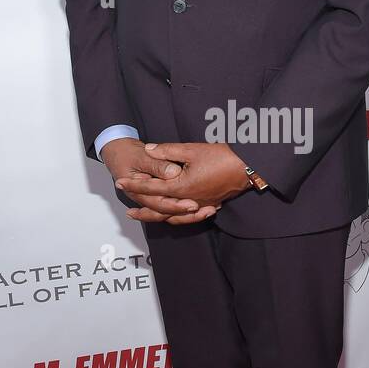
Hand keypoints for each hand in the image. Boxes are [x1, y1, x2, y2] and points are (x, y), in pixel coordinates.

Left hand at [116, 141, 249, 223]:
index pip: (151, 189)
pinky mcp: (209, 205)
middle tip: (128, 212)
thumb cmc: (222, 157)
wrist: (248, 167)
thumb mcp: (192, 150)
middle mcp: (189, 201)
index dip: (134, 186)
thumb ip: (168, 151)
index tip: (120, 184)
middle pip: (160, 210)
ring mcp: (200, 206)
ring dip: (158, 217)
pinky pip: (188, 217)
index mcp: (181, 187)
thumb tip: (149, 149)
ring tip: (147, 217)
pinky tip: (173, 216)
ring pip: (174, 217)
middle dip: (143, 210)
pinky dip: (177, 218)